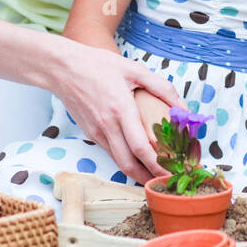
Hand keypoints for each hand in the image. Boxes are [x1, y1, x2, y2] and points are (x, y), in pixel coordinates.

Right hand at [49, 40, 185, 184]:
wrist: (62, 68)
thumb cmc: (98, 65)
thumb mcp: (134, 69)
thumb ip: (162, 87)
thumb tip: (183, 106)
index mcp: (120, 110)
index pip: (140, 147)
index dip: (157, 165)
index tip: (172, 172)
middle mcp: (107, 126)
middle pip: (128, 164)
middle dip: (149, 178)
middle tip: (166, 181)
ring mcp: (96, 132)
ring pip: (118, 161)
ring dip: (137, 172)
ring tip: (156, 175)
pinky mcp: (90, 134)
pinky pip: (110, 151)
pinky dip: (125, 160)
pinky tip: (138, 158)